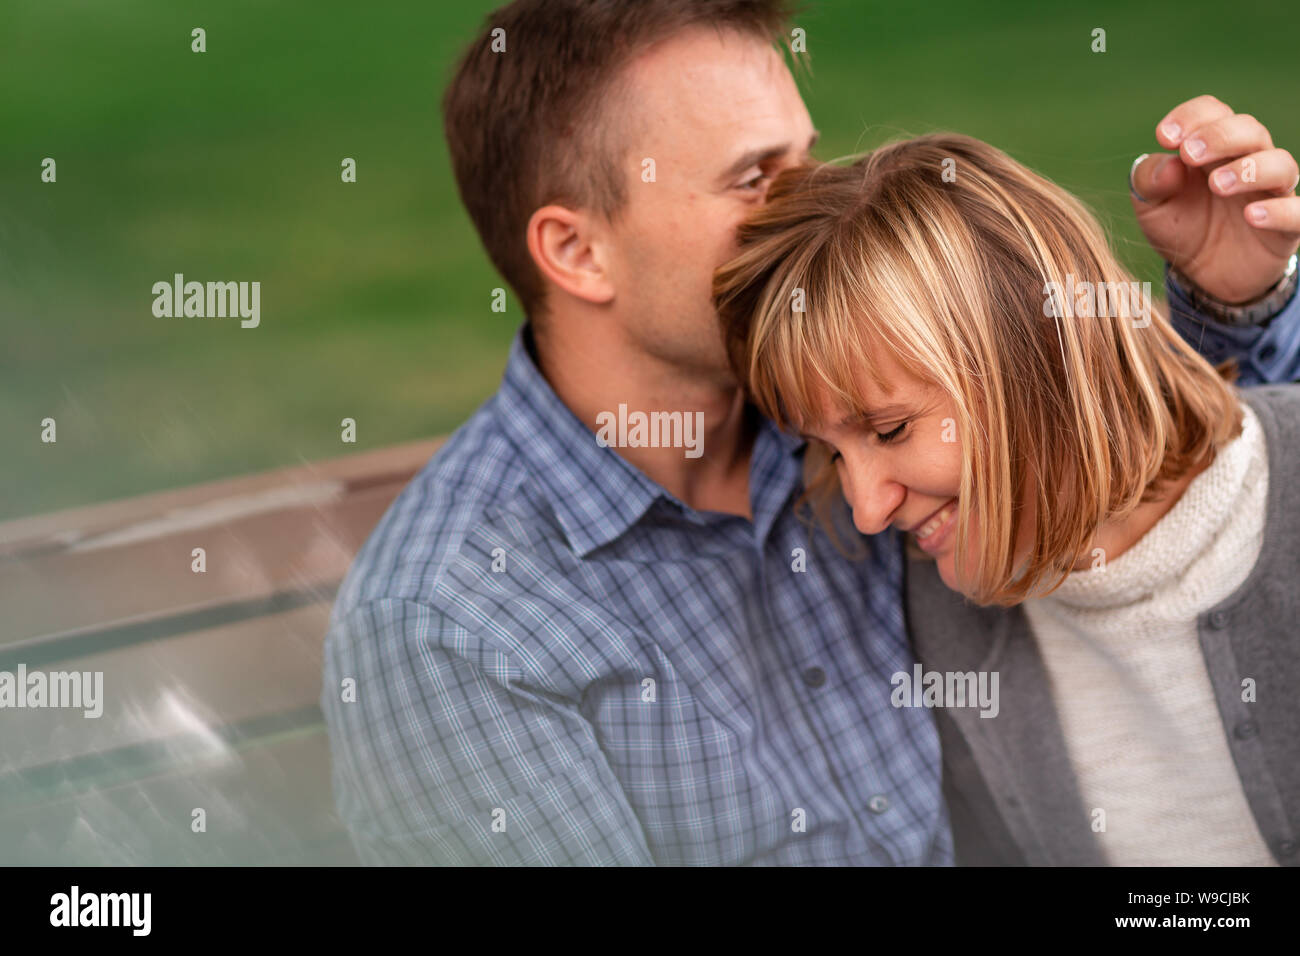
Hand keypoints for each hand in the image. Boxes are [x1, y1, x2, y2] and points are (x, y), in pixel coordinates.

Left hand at [1130, 95, 1299, 303]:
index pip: (1213, 112)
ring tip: (1217, 185)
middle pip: (1249, 130)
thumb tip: (1168, 164)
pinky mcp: (1285, 227)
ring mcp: (1270, 193)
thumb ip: (1149, 182)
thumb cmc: (1180, 227)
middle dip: (1219, 136)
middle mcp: (1247, 162)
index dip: (1191, 116)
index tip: (1164, 137)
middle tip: (1189, 153)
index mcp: (1213, 149)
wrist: (1201, 275)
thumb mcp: (1151, 206)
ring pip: (1280, 164)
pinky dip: (1280, 211)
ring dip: (1249, 168)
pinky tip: (1252, 215)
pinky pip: (1298, 212)